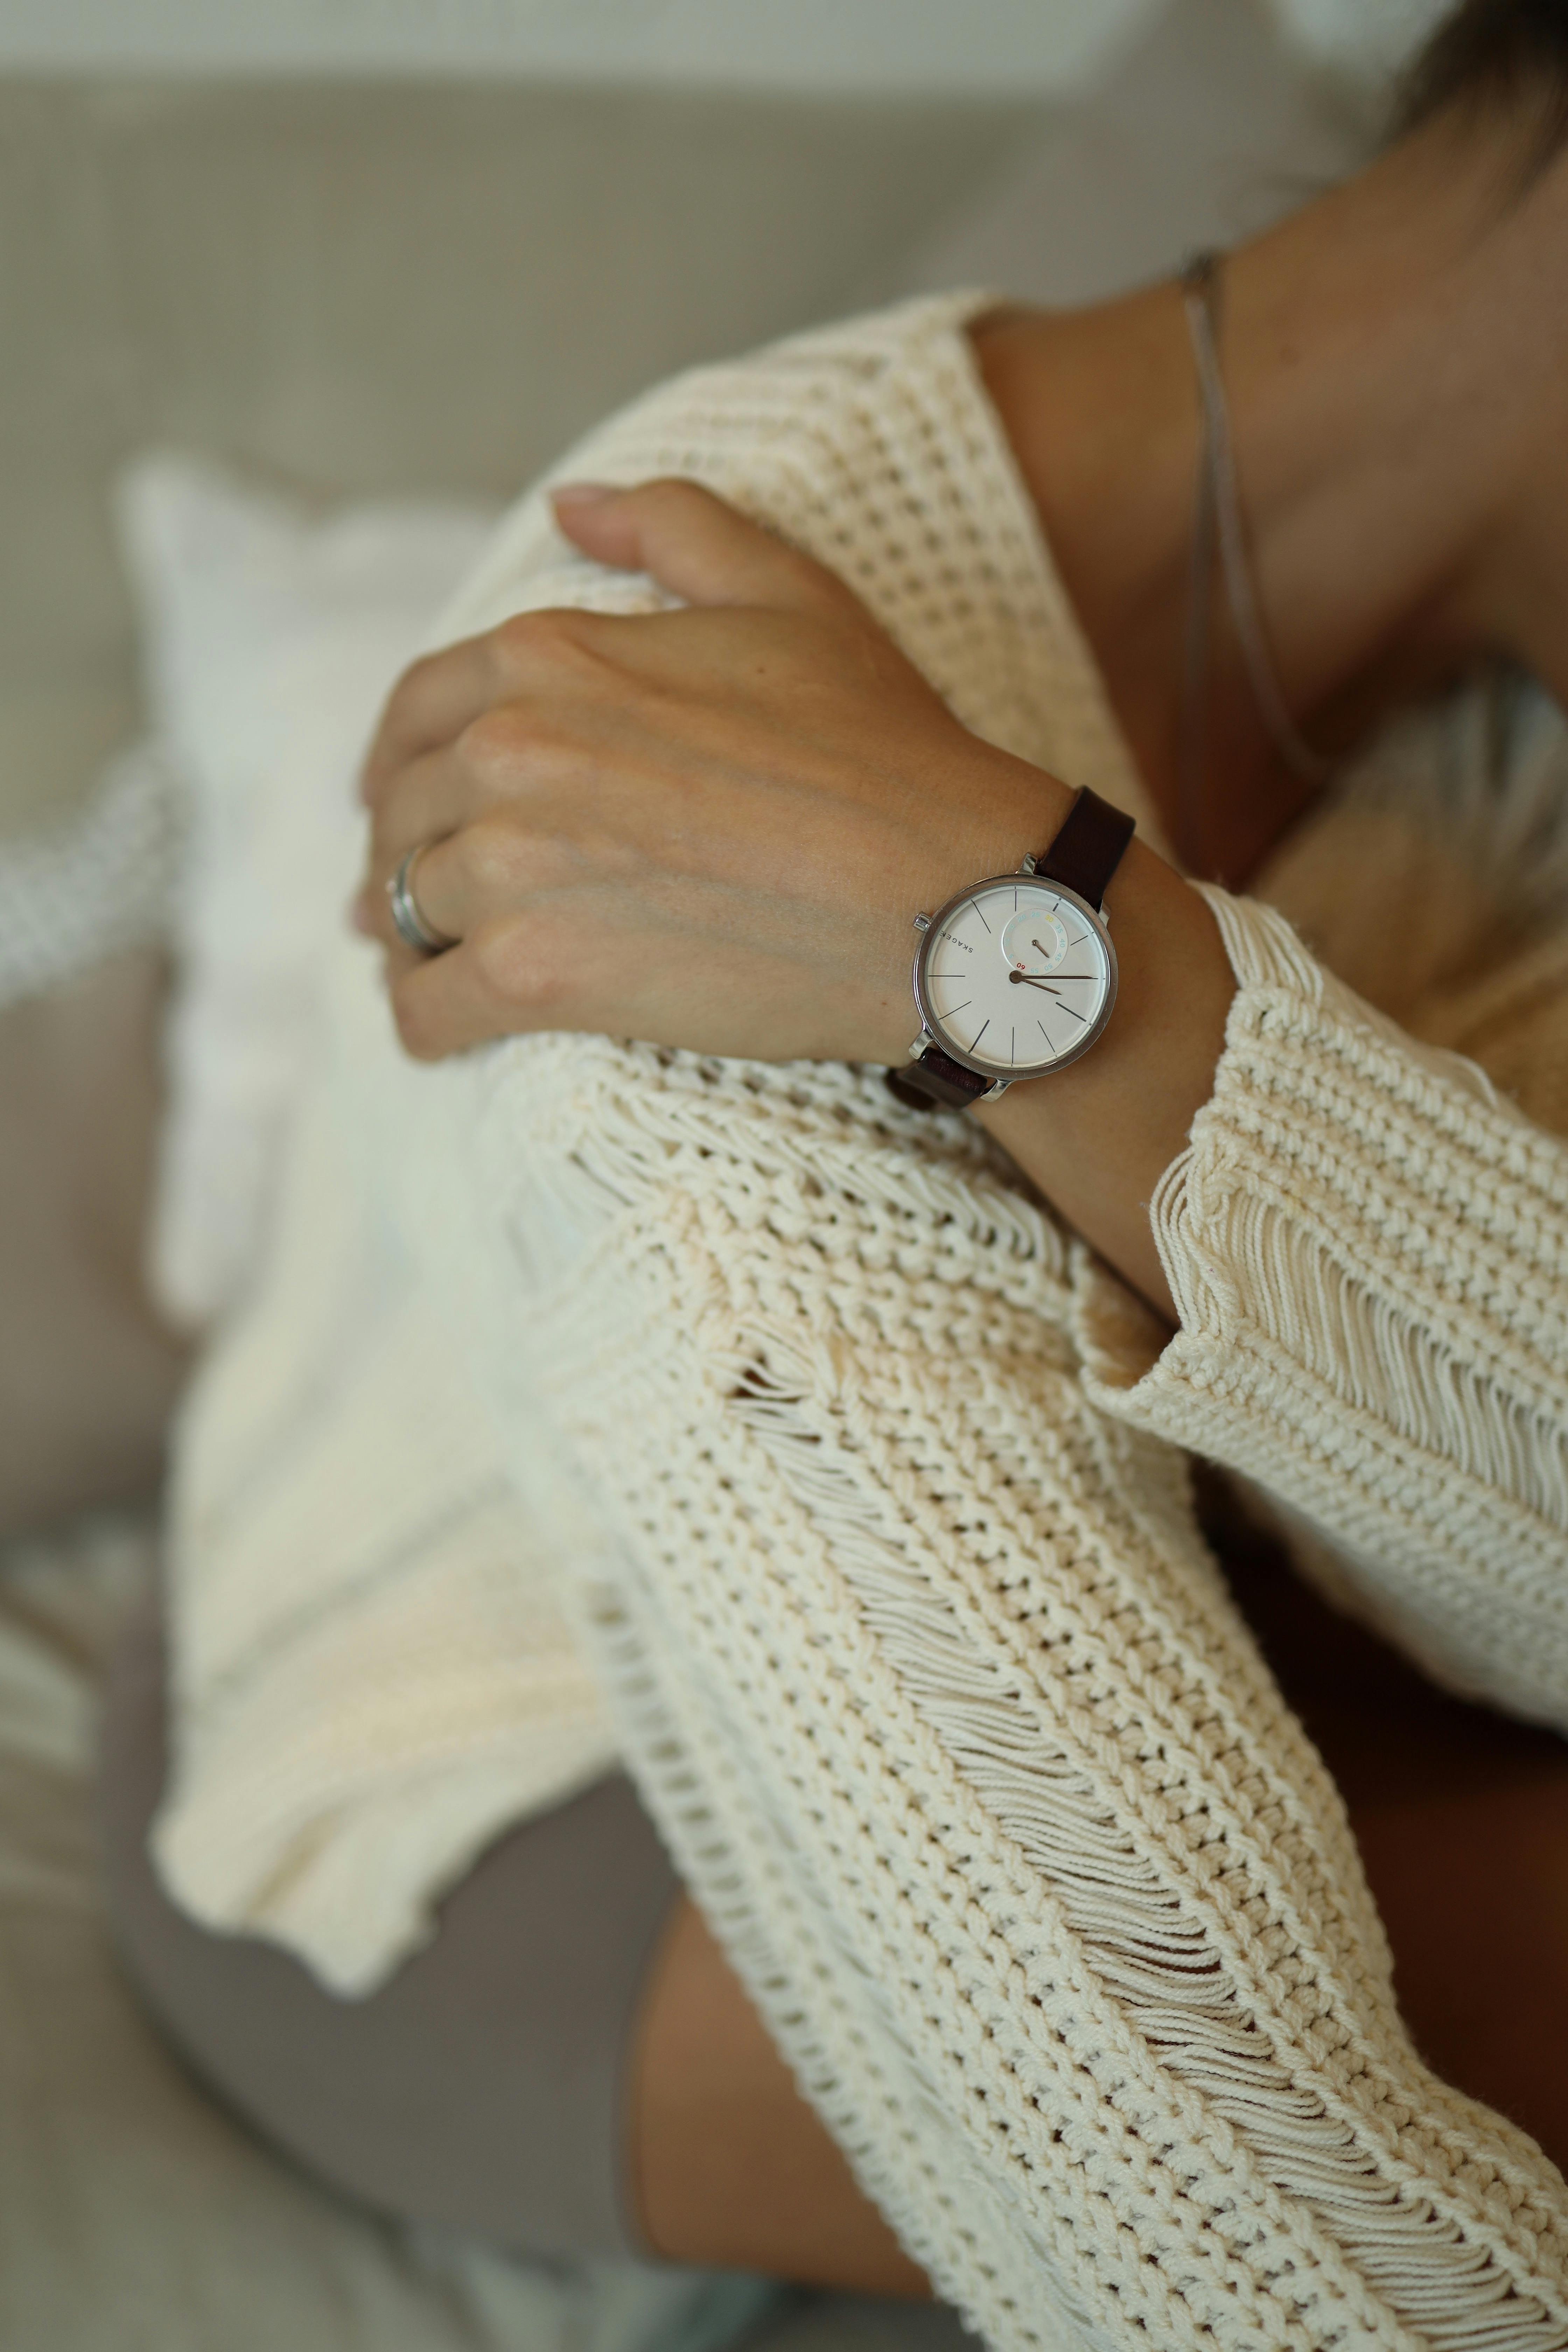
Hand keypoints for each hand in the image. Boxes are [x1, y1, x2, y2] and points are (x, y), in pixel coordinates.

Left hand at [356, 478, 1069, 1064]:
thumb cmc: (880, 747)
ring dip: (413, 940)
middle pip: (401, 814)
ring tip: (441, 963)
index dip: (400, 758)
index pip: (418, 711)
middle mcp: (507, 754)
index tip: (405, 797)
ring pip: (401, 912)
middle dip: (407, 850)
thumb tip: (566, 504)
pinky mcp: (535, 977)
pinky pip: (422, 1012)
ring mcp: (511, 870)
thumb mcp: (788, 591)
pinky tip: (449, 1027)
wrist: (939, 894)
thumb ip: (670, 525)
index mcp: (546, 658)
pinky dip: (424, 1023)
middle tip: (427, 894)